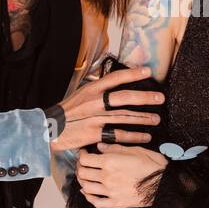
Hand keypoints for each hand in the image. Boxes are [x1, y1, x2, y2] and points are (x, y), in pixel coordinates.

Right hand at [49, 66, 163, 152]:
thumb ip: (97, 89)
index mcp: (91, 90)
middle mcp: (94, 102)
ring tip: (156, 118)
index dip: (132, 73)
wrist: (49, 129)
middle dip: (144, 97)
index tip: (148, 71)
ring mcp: (95, 119)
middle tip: (160, 97)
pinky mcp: (94, 134)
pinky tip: (145, 136)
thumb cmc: (67, 112)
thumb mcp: (80, 94)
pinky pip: (119, 135)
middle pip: (124, 98)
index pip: (115, 78)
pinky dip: (134, 136)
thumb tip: (114, 80)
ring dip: (143, 118)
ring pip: (124, 117)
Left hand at [76, 143, 166, 207]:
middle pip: (83, 173)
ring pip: (86, 188)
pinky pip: (96, 202)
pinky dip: (89, 197)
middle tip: (84, 164)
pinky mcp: (117, 203)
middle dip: (80, 167)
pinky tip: (89, 192)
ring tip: (85, 177)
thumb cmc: (154, 166)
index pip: (85, 160)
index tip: (84, 153)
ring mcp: (111, 192)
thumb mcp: (136, 150)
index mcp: (111, 162)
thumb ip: (115, 148)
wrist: (166, 184)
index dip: (82, 155)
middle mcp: (107, 178)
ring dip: (82, 181)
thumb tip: (100, 147)